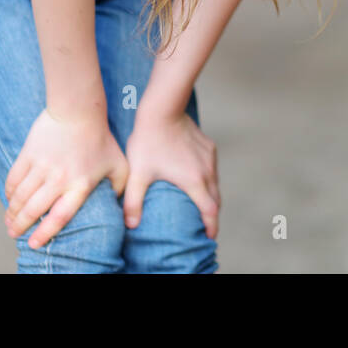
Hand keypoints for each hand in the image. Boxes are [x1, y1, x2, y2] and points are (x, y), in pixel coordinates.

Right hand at [3, 106, 128, 248]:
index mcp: (80, 184)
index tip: (34, 244)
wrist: (79, 110)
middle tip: (14, 234)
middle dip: (20, 225)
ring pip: (20, 196)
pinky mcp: (29, 154)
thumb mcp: (119, 164)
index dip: (45, 233)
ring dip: (12, 211)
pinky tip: (9, 199)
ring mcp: (42, 166)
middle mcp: (59, 178)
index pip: (59, 216)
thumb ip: (120, 188)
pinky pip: (14, 179)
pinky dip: (9, 192)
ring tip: (9, 221)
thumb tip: (121, 209)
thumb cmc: (101, 138)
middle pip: (34, 209)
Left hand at [122, 109, 220, 239]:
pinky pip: (212, 168)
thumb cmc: (149, 142)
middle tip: (204, 225)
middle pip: (216, 199)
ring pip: (215, 183)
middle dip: (211, 214)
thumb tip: (130, 225)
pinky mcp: (209, 146)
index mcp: (194, 181)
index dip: (211, 226)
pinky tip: (197, 179)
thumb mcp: (138, 175)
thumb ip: (133, 202)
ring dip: (211, 196)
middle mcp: (207, 171)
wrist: (162, 110)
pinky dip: (208, 179)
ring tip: (201, 205)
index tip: (209, 236)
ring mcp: (209, 158)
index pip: (210, 210)